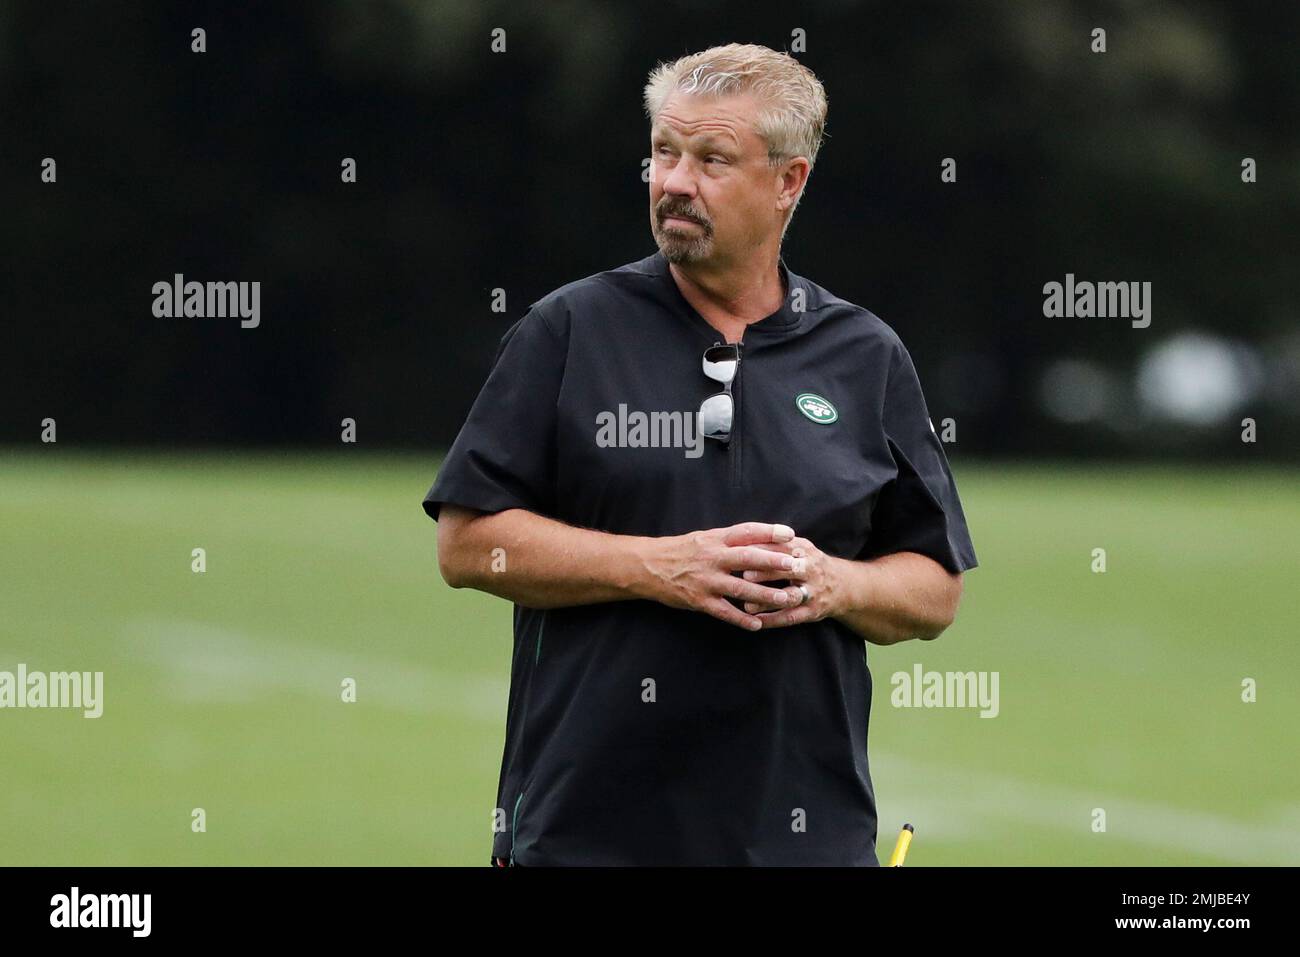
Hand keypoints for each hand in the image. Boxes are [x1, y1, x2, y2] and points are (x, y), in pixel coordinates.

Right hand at [642, 522, 809, 630]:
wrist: (648, 566)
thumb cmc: (682, 551)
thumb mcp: (705, 538)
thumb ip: (731, 540)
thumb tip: (762, 538)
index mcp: (715, 539)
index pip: (746, 531)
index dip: (769, 532)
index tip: (791, 534)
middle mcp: (712, 557)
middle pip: (748, 557)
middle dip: (774, 561)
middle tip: (796, 565)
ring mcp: (706, 580)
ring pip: (741, 587)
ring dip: (765, 594)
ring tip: (786, 598)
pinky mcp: (699, 600)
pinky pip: (724, 611)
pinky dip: (741, 619)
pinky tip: (757, 625)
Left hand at [739, 536, 843, 628]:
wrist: (843, 586)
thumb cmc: (809, 564)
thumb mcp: (799, 549)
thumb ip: (775, 544)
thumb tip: (741, 540)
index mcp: (805, 550)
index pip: (784, 546)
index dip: (764, 548)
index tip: (743, 551)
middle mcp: (812, 569)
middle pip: (790, 569)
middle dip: (768, 572)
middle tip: (745, 575)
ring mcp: (813, 592)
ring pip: (790, 596)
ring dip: (768, 601)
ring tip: (747, 605)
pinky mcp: (813, 612)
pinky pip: (791, 617)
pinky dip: (773, 620)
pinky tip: (756, 621)